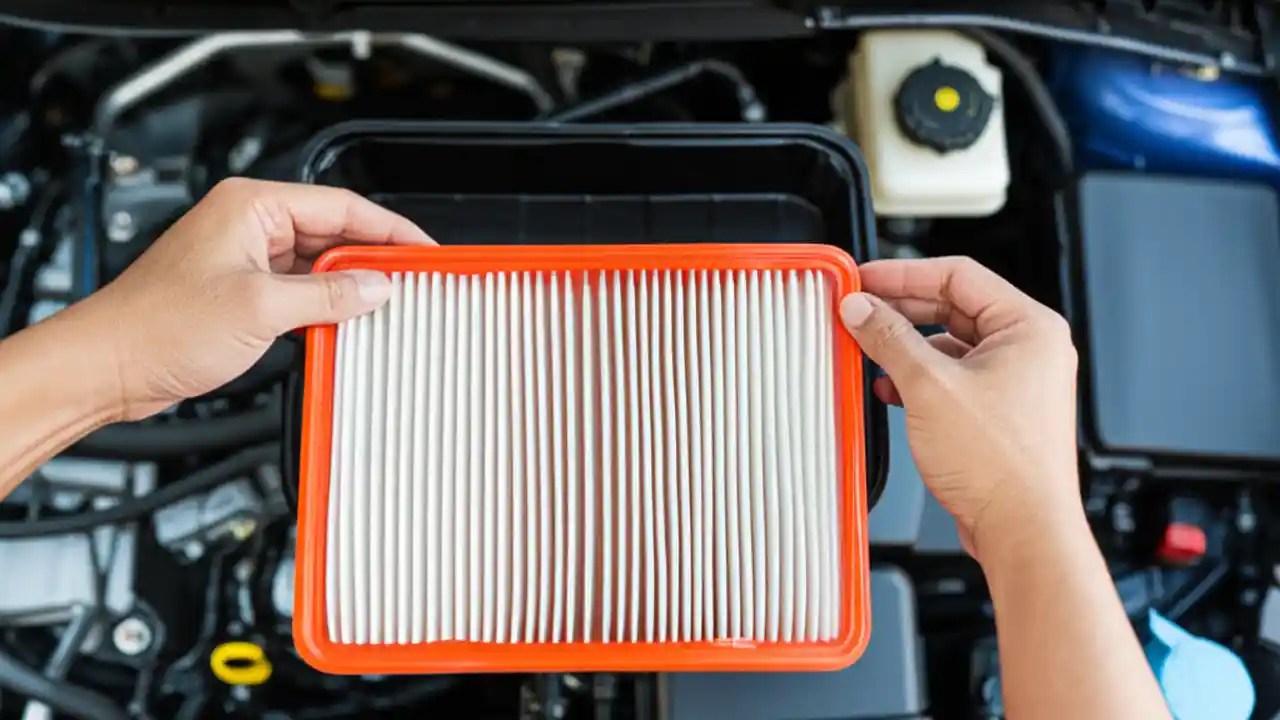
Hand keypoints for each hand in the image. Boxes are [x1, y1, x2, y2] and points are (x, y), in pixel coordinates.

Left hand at [76, 178, 432, 419]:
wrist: (108, 365)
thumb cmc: (158, 325)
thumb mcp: (261, 308)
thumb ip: (328, 295)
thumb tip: (376, 288)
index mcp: (251, 205)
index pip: (342, 205)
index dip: (390, 229)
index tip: (423, 250)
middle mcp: (248, 224)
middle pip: (333, 234)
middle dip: (372, 261)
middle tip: (412, 283)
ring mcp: (245, 259)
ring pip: (317, 266)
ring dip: (347, 288)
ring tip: (383, 307)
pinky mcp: (241, 293)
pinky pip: (298, 291)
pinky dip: (323, 307)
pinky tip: (343, 324)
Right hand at [840, 257, 1079, 562]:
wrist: (1023, 529)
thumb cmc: (1002, 464)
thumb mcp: (929, 386)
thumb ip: (889, 339)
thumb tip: (862, 309)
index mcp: (1028, 327)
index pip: (958, 275)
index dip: (903, 273)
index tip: (865, 279)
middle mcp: (1029, 350)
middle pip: (952, 308)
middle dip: (900, 312)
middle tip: (858, 312)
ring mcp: (1017, 383)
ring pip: (949, 345)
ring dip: (905, 349)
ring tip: (868, 353)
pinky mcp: (999, 413)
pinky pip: (952, 379)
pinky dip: (918, 379)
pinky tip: (890, 390)